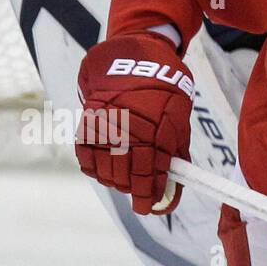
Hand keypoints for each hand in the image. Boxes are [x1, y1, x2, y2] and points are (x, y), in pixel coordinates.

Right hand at [75, 33, 193, 214]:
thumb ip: (176, 154)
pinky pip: (86, 156)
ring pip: (105, 170)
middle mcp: (128, 132)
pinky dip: (95, 168)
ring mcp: (105, 128)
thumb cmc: (164, 91)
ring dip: (115, 182)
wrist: (132, 58)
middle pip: (125, 177)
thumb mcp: (179, 120)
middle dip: (133, 190)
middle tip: (138, 194)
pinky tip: (105, 170)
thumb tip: (174, 186)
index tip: (148, 207)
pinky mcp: (88, 123)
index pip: (149, 175)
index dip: (147, 196)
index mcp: (155, 132)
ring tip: (124, 181)